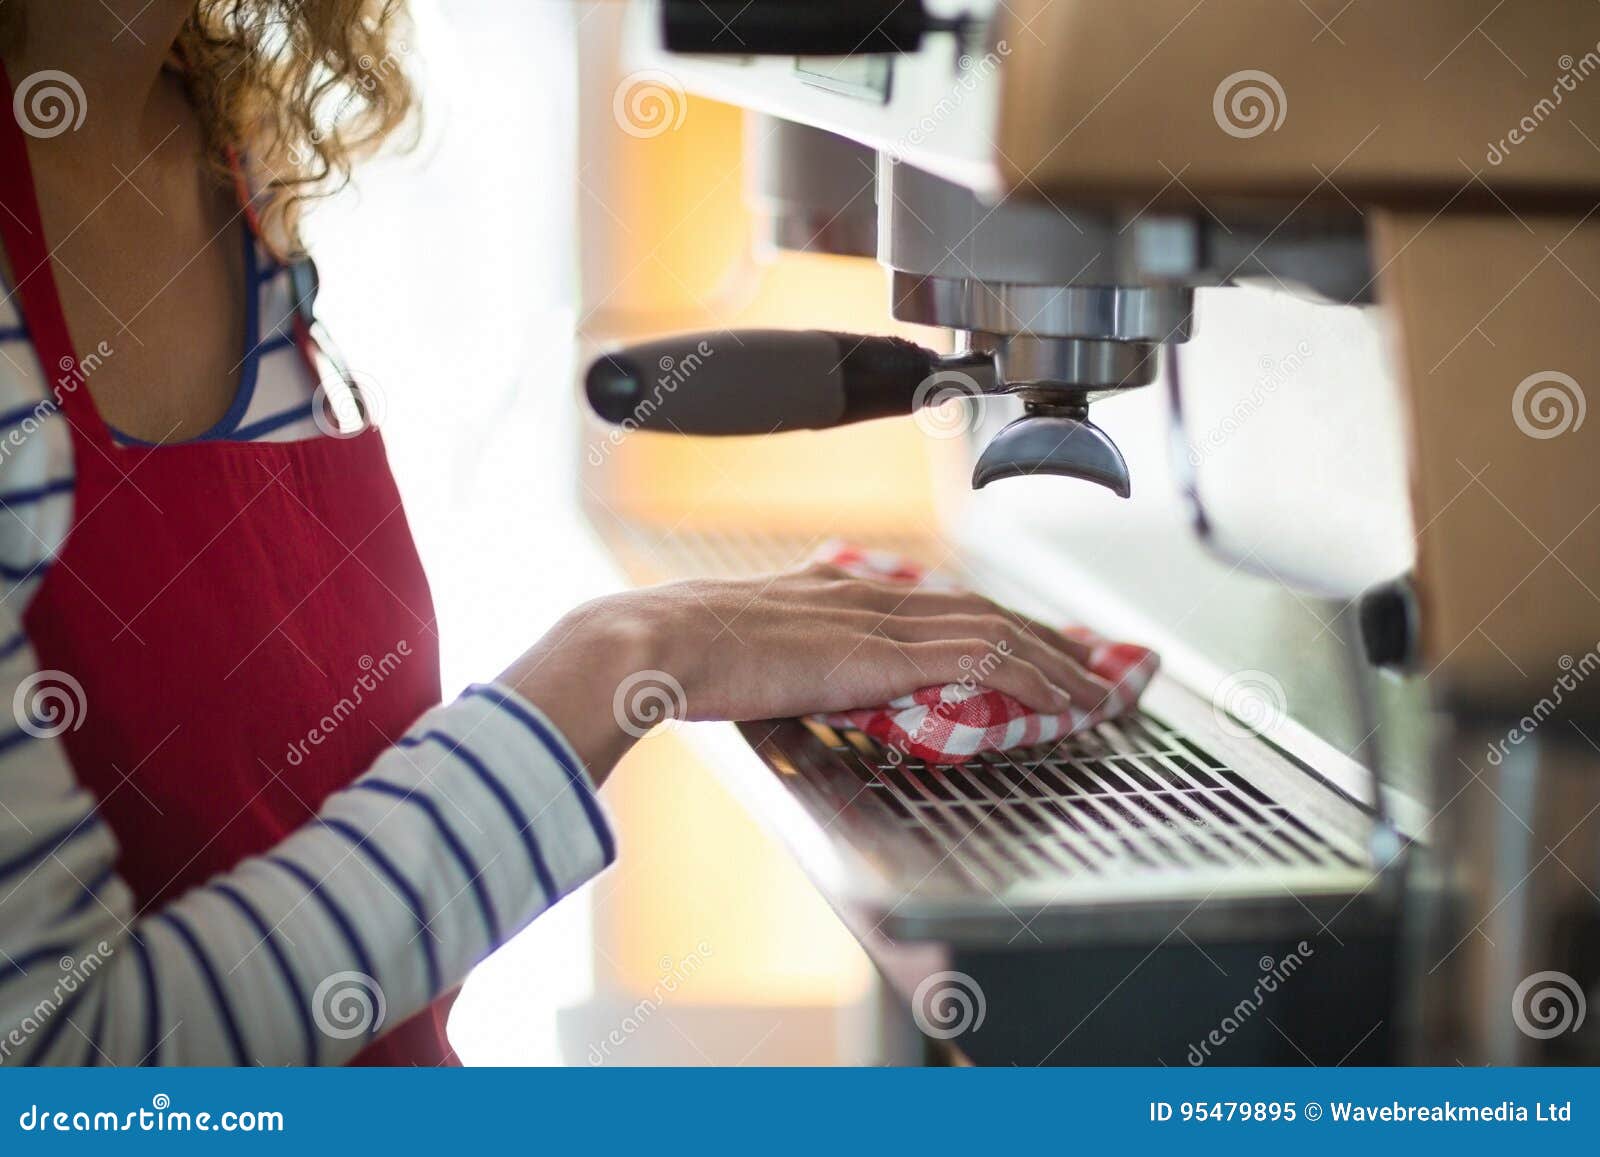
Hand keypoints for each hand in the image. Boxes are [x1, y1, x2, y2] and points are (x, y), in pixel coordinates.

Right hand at [501, 560, 1112, 782]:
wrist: (659, 645)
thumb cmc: (683, 654)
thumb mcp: (745, 647)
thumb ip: (785, 654)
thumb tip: (787, 674)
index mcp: (837, 589)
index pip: (940, 600)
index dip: (997, 622)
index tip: (1033, 642)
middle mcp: (870, 592)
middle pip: (984, 608)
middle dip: (1048, 636)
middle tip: (1098, 662)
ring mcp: (883, 618)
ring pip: (999, 628)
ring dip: (1059, 661)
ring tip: (1102, 690)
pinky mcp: (888, 650)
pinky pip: (987, 659)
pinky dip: (1036, 678)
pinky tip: (1066, 701)